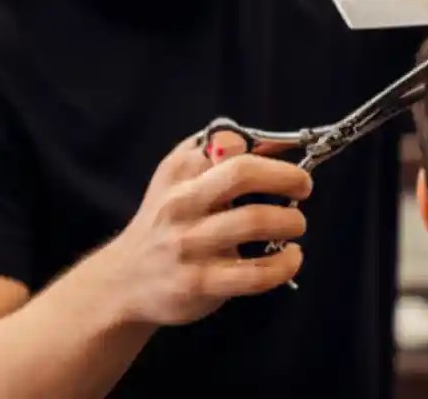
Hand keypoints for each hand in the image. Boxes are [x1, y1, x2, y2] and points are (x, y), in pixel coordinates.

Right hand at [106, 136, 311, 326]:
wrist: (124, 280)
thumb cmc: (165, 220)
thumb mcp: (179, 178)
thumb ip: (220, 156)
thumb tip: (278, 145)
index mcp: (180, 171)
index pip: (229, 143)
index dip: (267, 151)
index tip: (286, 164)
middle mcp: (182, 202)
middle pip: (242, 173)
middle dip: (286, 176)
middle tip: (303, 186)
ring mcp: (189, 244)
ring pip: (254, 221)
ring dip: (290, 221)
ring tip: (295, 224)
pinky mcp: (200, 283)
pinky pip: (255, 273)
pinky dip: (285, 264)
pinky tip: (291, 257)